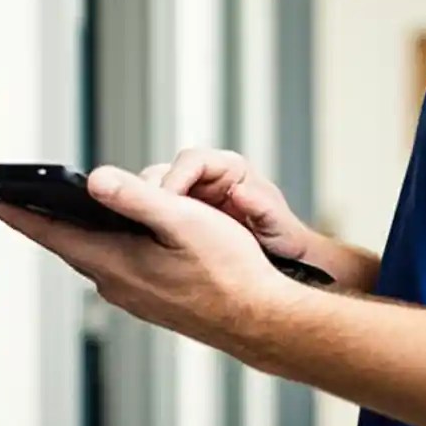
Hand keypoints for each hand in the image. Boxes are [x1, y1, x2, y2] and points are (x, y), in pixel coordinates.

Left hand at [0, 165, 297, 350]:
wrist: (262, 322)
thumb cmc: (231, 274)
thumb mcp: (184, 222)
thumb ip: (137, 198)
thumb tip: (94, 180)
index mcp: (116, 263)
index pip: (56, 235)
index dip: (25, 218)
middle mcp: (117, 284)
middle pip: (72, 246)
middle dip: (50, 224)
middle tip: (27, 207)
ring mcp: (134, 297)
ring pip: (96, 257)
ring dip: (83, 235)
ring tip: (70, 216)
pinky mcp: (152, 303)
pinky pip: (118, 269)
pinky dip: (110, 249)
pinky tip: (123, 240)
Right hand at [140, 148, 316, 261]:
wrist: (283, 265)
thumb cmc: (284, 241)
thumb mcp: (278, 226)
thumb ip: (262, 207)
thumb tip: (241, 192)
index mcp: (230, 169)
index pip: (192, 161)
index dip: (175, 178)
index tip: (164, 202)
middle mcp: (206, 178)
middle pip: (165, 172)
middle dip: (151, 193)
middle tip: (146, 219)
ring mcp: (189, 197)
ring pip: (152, 192)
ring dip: (144, 210)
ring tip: (141, 234)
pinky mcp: (178, 217)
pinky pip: (152, 214)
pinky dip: (144, 224)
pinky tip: (143, 243)